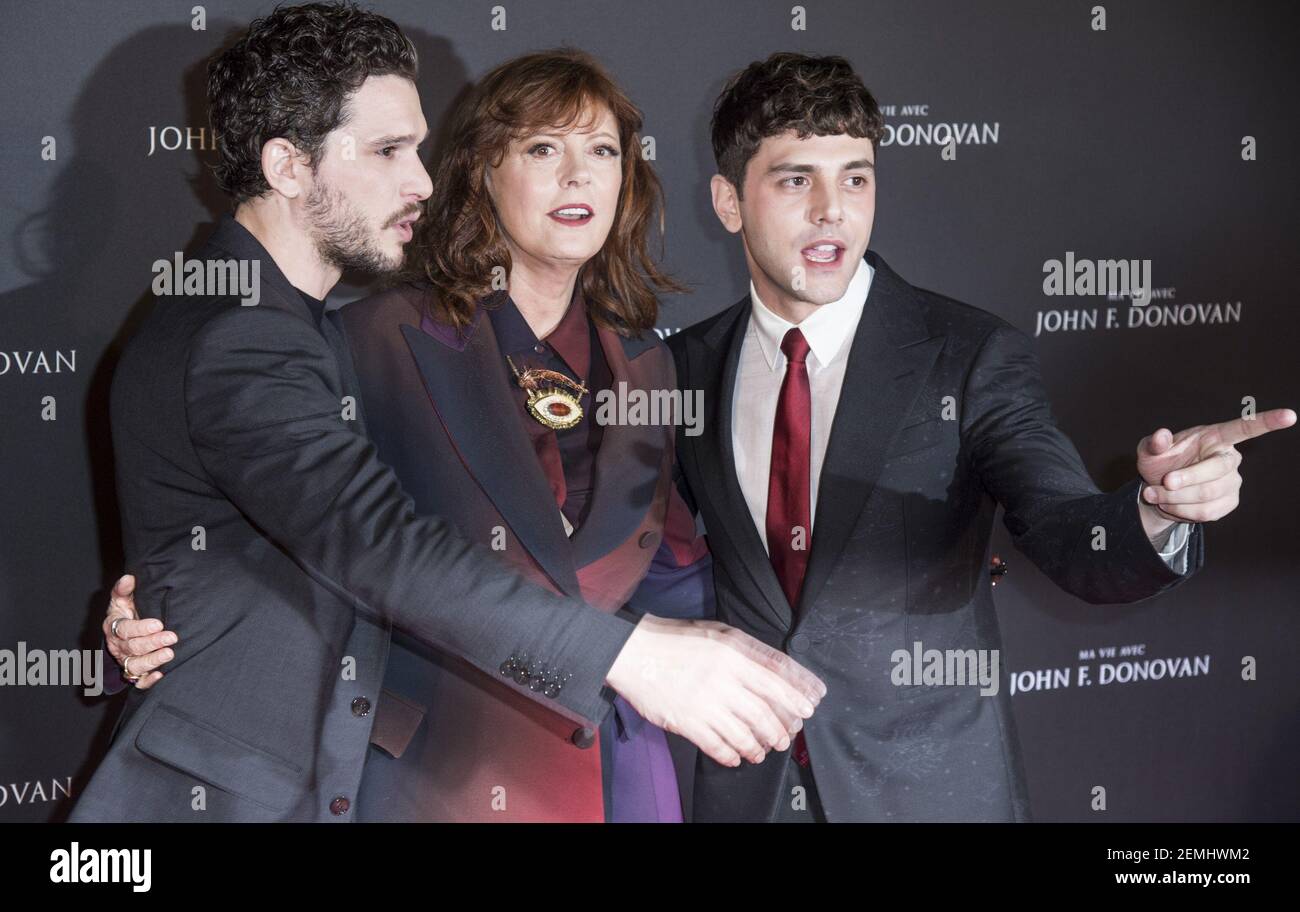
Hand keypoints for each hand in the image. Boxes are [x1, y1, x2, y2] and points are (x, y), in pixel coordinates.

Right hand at [103, 574, 176, 689]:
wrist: (122, 634)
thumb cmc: (125, 614)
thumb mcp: (122, 600)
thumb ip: (124, 590)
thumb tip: (129, 578)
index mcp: (114, 627)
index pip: (124, 629)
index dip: (140, 628)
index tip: (158, 624)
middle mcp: (118, 646)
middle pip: (132, 647)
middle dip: (152, 643)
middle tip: (172, 637)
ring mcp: (125, 660)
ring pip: (135, 666)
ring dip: (152, 661)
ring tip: (170, 654)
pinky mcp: (133, 673)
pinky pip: (138, 682)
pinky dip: (148, 681)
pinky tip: (161, 675)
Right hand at [605, 615, 825, 767]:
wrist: (634, 652)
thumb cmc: (678, 640)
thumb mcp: (720, 633)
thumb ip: (750, 651)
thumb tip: (781, 672)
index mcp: (734, 653)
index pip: (778, 678)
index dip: (798, 695)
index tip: (810, 706)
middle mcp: (723, 678)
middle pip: (765, 712)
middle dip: (781, 730)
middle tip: (786, 737)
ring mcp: (704, 701)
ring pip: (745, 733)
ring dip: (759, 747)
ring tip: (762, 751)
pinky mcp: (686, 721)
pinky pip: (717, 746)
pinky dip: (731, 755)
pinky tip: (736, 757)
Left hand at [1136, 408, 1295, 534]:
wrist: (1158, 490)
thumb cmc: (1160, 463)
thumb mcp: (1149, 451)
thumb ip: (1154, 443)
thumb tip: (1161, 435)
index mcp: (1215, 437)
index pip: (1244, 428)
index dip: (1267, 422)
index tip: (1290, 416)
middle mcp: (1230, 458)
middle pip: (1216, 470)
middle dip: (1185, 480)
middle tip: (1162, 483)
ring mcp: (1232, 482)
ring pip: (1207, 495)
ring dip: (1175, 498)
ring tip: (1155, 493)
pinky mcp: (1229, 502)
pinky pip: (1206, 512)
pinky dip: (1181, 510)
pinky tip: (1171, 503)